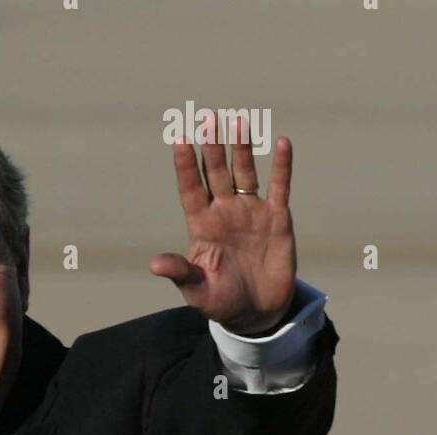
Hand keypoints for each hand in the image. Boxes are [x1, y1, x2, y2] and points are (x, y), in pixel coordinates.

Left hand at [149, 115, 296, 335]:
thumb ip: (180, 272)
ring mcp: (251, 212)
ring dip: (241, 149)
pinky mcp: (277, 219)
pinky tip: (281, 143)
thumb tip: (154, 264)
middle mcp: (225, 213)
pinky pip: (280, 187)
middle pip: (216, 173)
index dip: (185, 166)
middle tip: (207, 118)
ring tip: (237, 121)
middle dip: (212, 147)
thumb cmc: (221, 302)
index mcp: (202, 227)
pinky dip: (282, 166)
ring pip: (245, 173)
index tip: (179, 139)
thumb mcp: (197, 290)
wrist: (257, 314)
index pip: (191, 189)